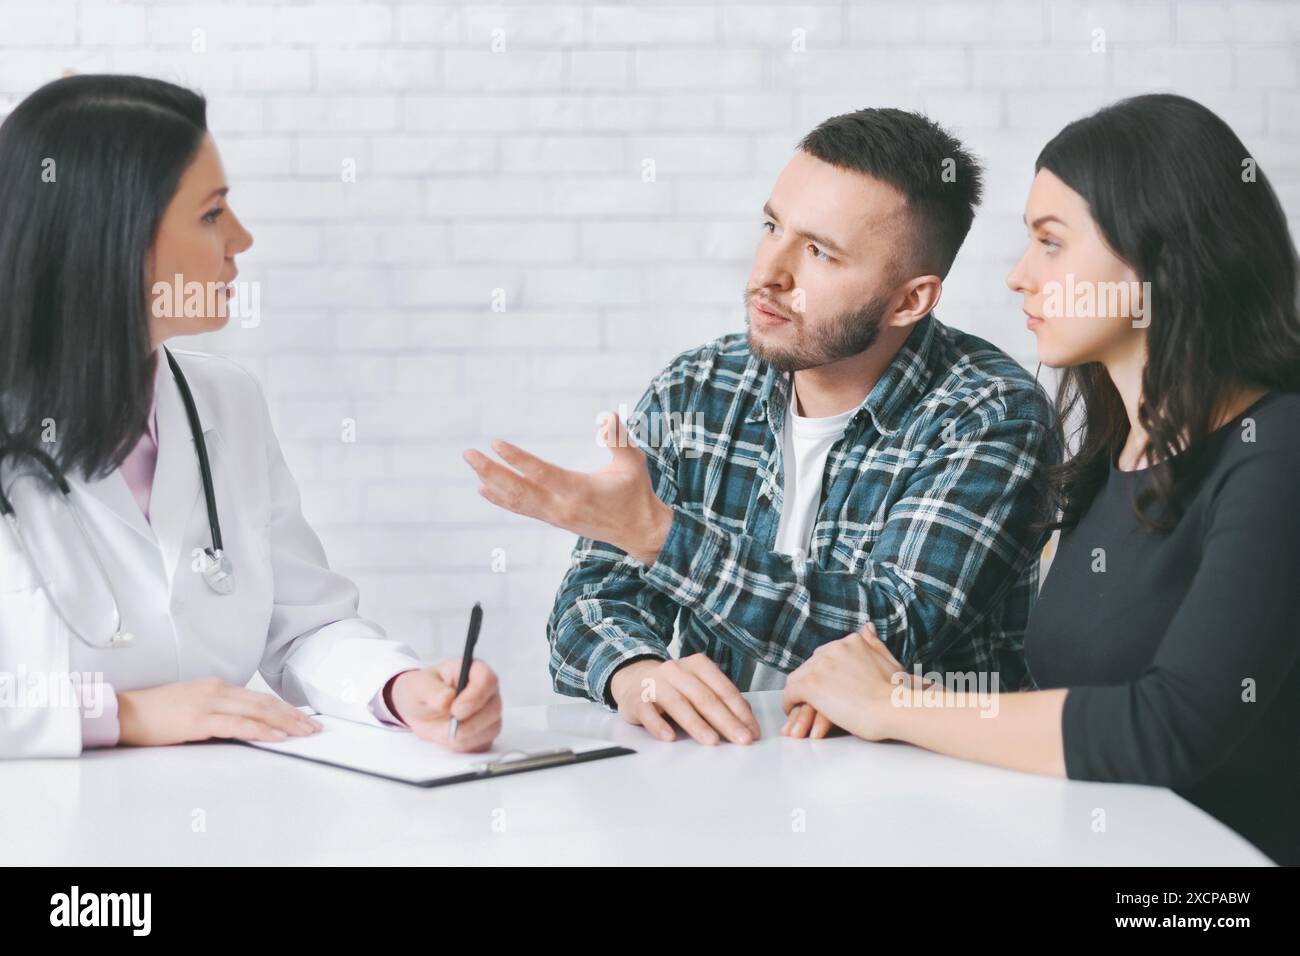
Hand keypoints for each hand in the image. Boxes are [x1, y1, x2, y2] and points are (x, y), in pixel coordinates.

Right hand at [117, 678, 321, 745]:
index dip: (284, 708)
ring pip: (257, 711)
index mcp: (217, 686)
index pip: (259, 697)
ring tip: (304, 732)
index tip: (303, 718)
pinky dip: (261, 729)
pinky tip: (277, 736)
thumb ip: (218, 711)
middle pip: (265, 702)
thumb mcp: (193, 706)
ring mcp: (209, 703)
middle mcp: (217, 690)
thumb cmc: (156, 713)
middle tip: (314, 727)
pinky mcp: (199, 720)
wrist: (125, 712)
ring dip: (285, 723)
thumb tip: (243, 724)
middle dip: (293, 715)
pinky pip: (238, 724)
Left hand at [388, 660, 501, 752]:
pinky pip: (484, 743)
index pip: (487, 680)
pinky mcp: (485, 732)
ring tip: (442, 732)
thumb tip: (448, 697)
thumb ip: (432, 690)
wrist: (420, 711)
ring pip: (491, 728)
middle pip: (494, 707)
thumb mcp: (419, 686)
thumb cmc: (422, 691)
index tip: (455, 710)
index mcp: (472, 671)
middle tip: (449, 727)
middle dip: (470, 723)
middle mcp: (486, 691)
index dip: (475, 696)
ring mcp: (488, 712)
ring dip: (465, 736)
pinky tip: (449, 739)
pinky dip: (465, 746)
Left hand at [463, 412, 673, 565]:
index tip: (495, 443)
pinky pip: (521, 509)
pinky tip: (484, 489)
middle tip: (469, 453)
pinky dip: (501, 499)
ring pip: (515, 501)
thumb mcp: (632, 462)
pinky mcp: (553, 520)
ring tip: (473, 465)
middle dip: (490, 471)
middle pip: (517, 490)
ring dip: (491, 483)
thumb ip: (618, 438)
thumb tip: (608, 415)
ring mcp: (555, 516)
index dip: (516, 458)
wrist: (639, 532)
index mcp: (579, 491)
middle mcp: (561, 507)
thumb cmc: (636, 493)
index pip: (540, 473)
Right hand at [609, 654, 760, 745]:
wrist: (633, 679)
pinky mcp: (637, 699)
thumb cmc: (673, 687)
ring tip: (712, 741)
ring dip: (697, 724)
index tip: (752, 732)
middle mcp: (677, 671)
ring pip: (679, 704)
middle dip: (726, 721)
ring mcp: (655, 683)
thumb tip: (747, 720)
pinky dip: (659, 725)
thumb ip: (721, 699)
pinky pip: (648, 713)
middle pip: (705, 697)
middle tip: (741, 740)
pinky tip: (670, 737)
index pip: (724, 689)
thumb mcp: (698, 686)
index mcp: (697, 665)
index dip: (740, 712)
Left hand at [782, 623, 908, 741]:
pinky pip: (790, 693)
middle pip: (811, 665)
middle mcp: (833, 648)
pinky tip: (794, 712)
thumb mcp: (889, 661)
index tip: (828, 686)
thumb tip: (867, 627)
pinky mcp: (810, 685)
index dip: (825, 673)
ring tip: (802, 707)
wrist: (892, 708)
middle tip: (814, 700)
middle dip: (811, 682)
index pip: (827, 654)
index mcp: (851, 641)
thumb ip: (875, 644)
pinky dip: (790, 703)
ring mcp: (820, 666)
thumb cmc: (896, 692)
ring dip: (799, 693)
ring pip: (798, 677)